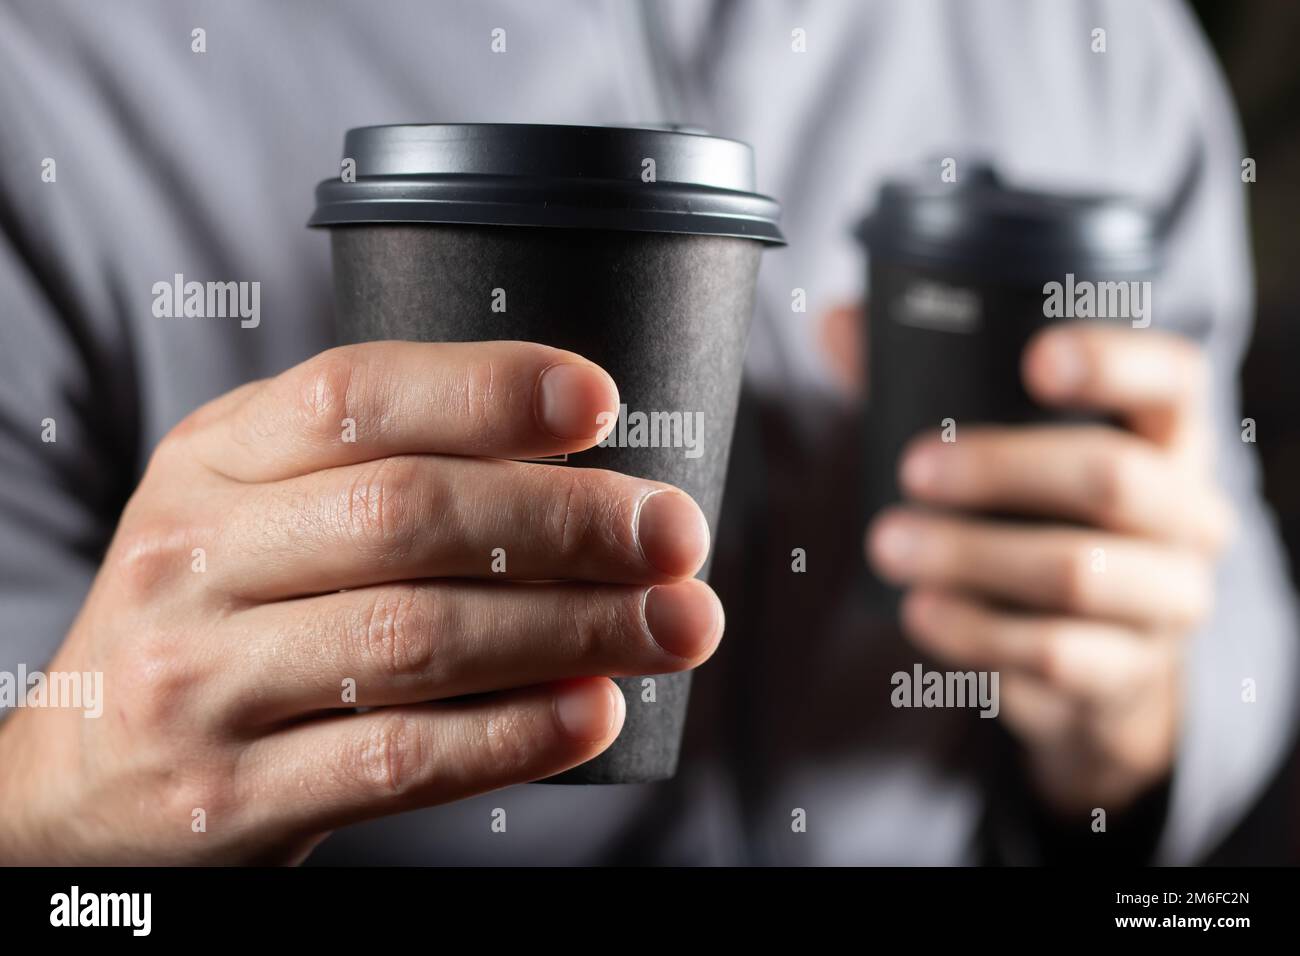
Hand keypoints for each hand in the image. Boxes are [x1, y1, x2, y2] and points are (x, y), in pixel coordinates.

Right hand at [0, 341, 722, 863]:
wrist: (79, 777)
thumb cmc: (214, 614)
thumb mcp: (253, 508)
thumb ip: (373, 469)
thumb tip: (577, 460)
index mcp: (212, 460)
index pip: (354, 396)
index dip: (487, 391)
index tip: (602, 401)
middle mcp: (195, 558)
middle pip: (408, 517)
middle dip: (567, 522)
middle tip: (678, 535)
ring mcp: (202, 682)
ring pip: (418, 639)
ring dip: (573, 630)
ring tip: (677, 626)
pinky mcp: (231, 796)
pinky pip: (396, 759)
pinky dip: (514, 736)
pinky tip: (596, 712)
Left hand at [866, 323, 1233, 813]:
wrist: (1094, 658)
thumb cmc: (1039, 518)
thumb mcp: (1003, 444)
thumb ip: (929, 377)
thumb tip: (837, 324)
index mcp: (1166, 434)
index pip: (1174, 378)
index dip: (1114, 363)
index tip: (1034, 360)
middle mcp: (1188, 514)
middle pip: (1113, 477)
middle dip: (999, 470)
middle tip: (911, 469)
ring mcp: (1168, 600)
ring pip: (1079, 573)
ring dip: (971, 556)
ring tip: (889, 545)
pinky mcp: (1126, 673)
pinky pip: (1053, 653)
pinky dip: (976, 632)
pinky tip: (921, 610)